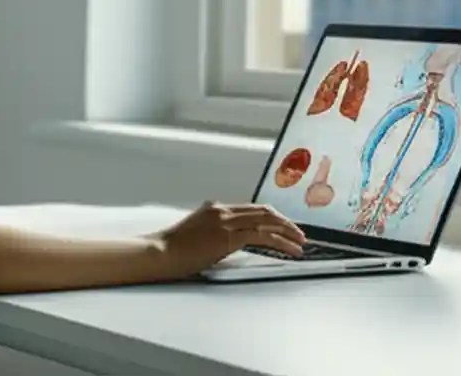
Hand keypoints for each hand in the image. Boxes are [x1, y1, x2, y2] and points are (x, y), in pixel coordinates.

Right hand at [150, 201, 305, 275]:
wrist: (160, 252)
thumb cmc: (172, 249)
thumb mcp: (195, 232)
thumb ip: (212, 230)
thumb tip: (225, 238)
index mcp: (216, 208)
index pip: (252, 208)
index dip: (272, 216)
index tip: (284, 226)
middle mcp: (223, 210)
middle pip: (264, 211)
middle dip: (284, 222)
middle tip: (298, 233)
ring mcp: (226, 221)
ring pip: (267, 221)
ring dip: (287, 232)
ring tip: (300, 242)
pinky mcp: (228, 236)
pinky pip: (263, 236)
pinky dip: (281, 242)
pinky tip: (290, 250)